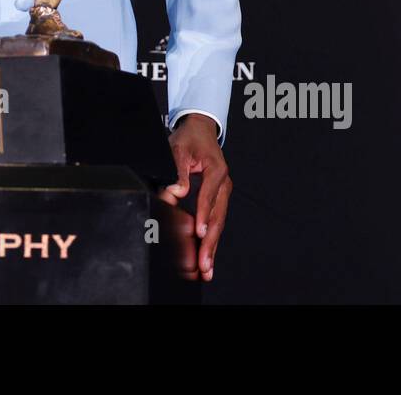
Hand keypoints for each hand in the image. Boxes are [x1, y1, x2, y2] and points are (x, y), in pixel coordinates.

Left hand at [157, 114, 231, 281]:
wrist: (200, 131)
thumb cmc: (190, 139)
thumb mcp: (178, 149)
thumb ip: (177, 171)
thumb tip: (176, 191)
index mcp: (216, 170)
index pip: (208, 197)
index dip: (203, 215)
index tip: (199, 233)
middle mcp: (223, 185)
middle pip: (217, 217)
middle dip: (210, 242)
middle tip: (204, 263)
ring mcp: (223, 193)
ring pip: (218, 224)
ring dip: (212, 247)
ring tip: (206, 269)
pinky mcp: (218, 200)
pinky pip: (215, 222)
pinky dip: (211, 241)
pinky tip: (207, 257)